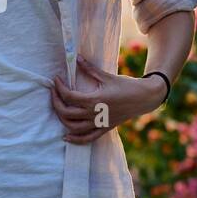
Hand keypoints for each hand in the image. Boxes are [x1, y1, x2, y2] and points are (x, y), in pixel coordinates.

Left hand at [49, 54, 165, 143]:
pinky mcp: (104, 129)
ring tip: (58, 108)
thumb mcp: (107, 76)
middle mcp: (95, 114)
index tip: (56, 79)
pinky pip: (87, 138)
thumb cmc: (126, 85)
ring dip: (62, 120)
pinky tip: (66, 137)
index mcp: (95, 100)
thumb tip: (76, 57)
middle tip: (53, 92)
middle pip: (67, 114)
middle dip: (56, 103)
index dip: (59, 87)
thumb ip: (89, 68)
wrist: (144, 98)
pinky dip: (76, 140)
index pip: (69, 96)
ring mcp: (100, 123)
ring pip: (74, 128)